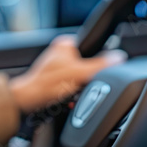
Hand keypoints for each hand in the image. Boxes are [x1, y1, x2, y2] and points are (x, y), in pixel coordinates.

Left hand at [8, 34, 125, 113]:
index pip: (92, 47)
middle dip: (86, 80)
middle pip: (86, 67)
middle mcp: (60, 54)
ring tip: (72, 95)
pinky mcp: (53, 82)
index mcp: (66, 44)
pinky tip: (68, 101)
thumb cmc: (46, 85)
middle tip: (81, 87)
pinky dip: (71, 96)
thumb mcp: (80, 73)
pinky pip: (71, 88)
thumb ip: (100, 65)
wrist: (27, 102)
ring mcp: (56, 68)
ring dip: (78, 91)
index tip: (97, 72)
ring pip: (79, 79)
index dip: (97, 61)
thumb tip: (119, 57)